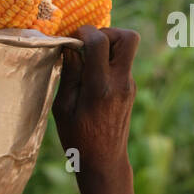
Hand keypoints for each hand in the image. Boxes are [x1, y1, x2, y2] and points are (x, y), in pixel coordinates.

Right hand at [53, 26, 138, 179]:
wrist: (104, 161)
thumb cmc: (77, 138)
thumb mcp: (63, 108)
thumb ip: (69, 75)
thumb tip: (70, 48)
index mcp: (100, 87)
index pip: (100, 42)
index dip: (84, 33)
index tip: (70, 39)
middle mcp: (120, 82)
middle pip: (128, 37)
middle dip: (106, 32)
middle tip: (88, 44)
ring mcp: (129, 85)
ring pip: (127, 48)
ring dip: (107, 46)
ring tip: (87, 60)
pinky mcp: (130, 89)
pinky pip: (122, 63)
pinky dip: (107, 60)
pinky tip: (91, 75)